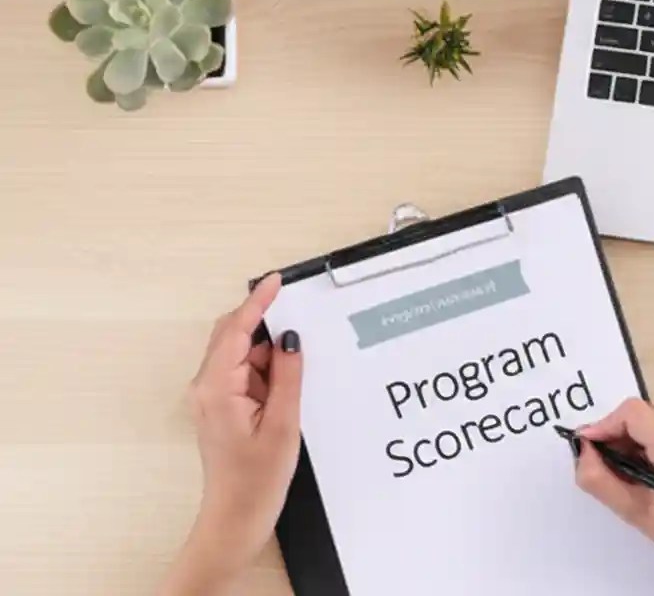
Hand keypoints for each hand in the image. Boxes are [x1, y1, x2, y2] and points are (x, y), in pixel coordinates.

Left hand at [160, 274, 303, 595]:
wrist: (235, 518)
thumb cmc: (257, 480)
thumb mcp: (283, 424)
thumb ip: (289, 376)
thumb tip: (292, 338)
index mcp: (217, 387)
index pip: (238, 331)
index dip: (258, 302)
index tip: (277, 281)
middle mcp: (208, 387)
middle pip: (235, 337)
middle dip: (265, 326)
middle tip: (299, 321)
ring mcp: (213, 397)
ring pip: (242, 355)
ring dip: (268, 354)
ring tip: (293, 375)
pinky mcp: (223, 407)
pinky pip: (244, 374)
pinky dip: (266, 371)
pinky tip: (285, 383)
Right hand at [576, 399, 653, 595]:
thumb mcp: (640, 513)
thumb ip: (603, 481)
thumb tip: (582, 453)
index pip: (632, 413)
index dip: (602, 425)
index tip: (586, 448)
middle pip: (641, 415)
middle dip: (615, 435)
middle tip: (601, 467)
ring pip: (652, 422)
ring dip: (630, 441)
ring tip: (623, 475)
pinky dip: (647, 445)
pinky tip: (644, 474)